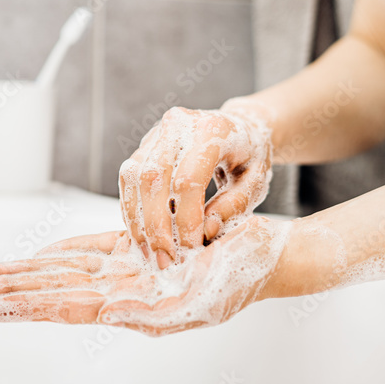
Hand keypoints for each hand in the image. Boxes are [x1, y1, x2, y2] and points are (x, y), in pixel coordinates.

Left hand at [0, 215, 290, 336]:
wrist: (270, 256)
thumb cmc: (244, 275)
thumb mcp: (202, 295)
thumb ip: (153, 309)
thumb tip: (106, 314)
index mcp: (138, 306)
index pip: (70, 306)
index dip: (32, 304)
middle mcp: (127, 291)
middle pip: (58, 290)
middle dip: (16, 291)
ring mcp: (131, 273)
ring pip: (67, 272)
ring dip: (30, 274)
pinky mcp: (138, 253)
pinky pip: (91, 253)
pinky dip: (62, 254)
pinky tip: (41, 258)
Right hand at [119, 104, 272, 267]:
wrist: (241, 125)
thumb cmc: (251, 155)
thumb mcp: (256, 182)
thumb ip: (234, 206)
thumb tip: (205, 232)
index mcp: (212, 130)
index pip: (188, 180)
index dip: (185, 220)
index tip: (191, 250)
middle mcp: (178, 124)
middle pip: (153, 178)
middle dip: (156, 226)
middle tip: (165, 259)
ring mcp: (157, 131)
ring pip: (132, 176)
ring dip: (137, 219)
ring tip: (150, 251)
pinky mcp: (145, 143)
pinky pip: (128, 177)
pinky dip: (132, 208)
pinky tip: (143, 233)